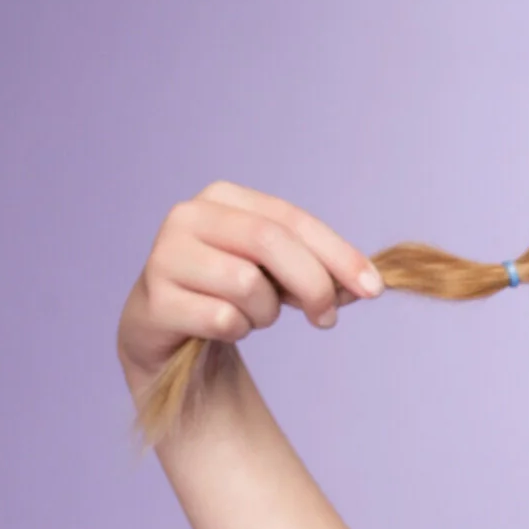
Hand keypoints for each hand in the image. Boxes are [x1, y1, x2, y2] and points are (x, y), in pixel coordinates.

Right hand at [117, 179, 383, 391]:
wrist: (168, 330)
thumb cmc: (230, 293)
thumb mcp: (279, 274)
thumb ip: (319, 270)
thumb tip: (366, 284)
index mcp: (223, 198)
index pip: (292, 220)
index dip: (338, 253)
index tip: (374, 289)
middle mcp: (188, 216)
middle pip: (270, 242)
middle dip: (313, 284)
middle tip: (327, 318)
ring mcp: (165, 256)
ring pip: (246, 284)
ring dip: (265, 313)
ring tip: (252, 316)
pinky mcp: (154, 301)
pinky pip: (222, 319)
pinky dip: (237, 331)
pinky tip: (223, 328)